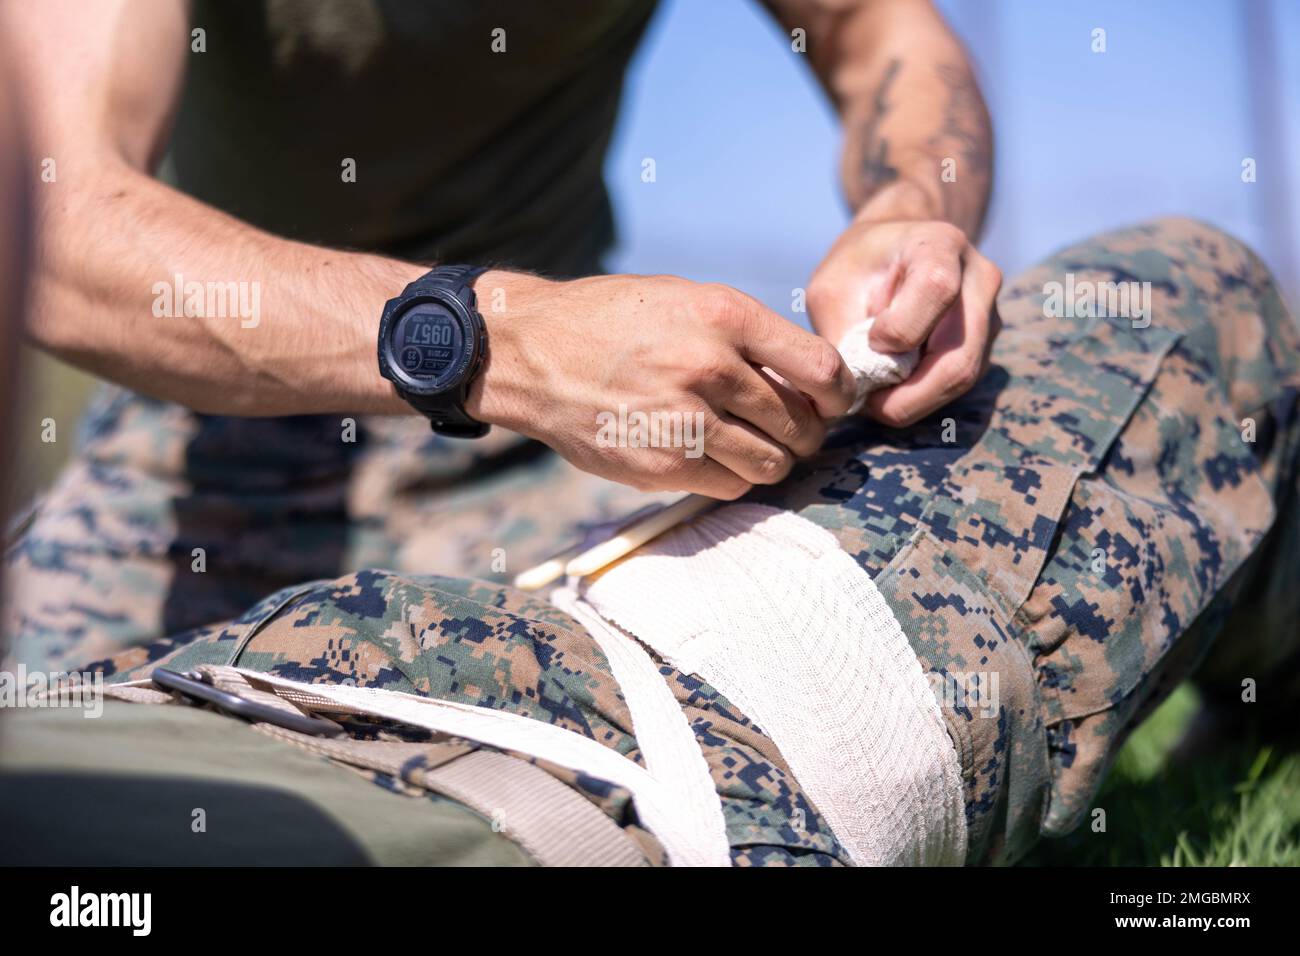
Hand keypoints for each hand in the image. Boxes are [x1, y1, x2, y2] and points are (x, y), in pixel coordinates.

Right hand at [466, 271, 855, 498]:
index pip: (819, 369)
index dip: (837, 393)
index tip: (830, 401)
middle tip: (792, 430)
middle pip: (799, 424)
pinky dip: (733, 477)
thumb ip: (747, 336)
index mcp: (723, 316)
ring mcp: (682, 423)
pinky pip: (729, 486)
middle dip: (805, 432)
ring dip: (773, 460)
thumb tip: (811, 383)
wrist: (532, 352)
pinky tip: (714, 456)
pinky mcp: (659, 467)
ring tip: (755, 446)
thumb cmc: (614, 321)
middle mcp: (708, 368)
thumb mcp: (685, 299)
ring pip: (771, 464)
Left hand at [807, 217, 1001, 426]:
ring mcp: (989, 315)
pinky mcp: (985, 344)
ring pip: (962, 378)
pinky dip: (923, 395)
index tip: (870, 339)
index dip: (901, 329)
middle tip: (868, 405)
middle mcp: (978, 279)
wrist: (896, 250)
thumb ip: (841, 334)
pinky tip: (895, 388)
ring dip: (915, 400)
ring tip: (877, 397)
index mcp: (939, 246)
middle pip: (959, 357)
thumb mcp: (832, 288)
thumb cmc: (859, 266)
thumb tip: (850, 393)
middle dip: (908, 395)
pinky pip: (959, 382)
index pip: (938, 289)